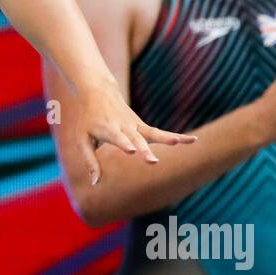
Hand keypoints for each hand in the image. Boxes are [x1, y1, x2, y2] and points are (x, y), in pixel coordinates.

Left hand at [76, 80, 195, 183]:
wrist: (98, 91)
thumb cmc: (88, 120)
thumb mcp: (83, 139)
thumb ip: (90, 161)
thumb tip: (96, 183)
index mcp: (107, 129)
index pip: (118, 138)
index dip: (125, 144)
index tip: (132, 151)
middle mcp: (124, 127)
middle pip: (137, 139)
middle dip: (145, 150)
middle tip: (153, 161)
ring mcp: (135, 125)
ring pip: (153, 133)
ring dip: (167, 139)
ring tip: (181, 143)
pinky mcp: (142, 126)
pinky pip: (161, 133)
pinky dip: (176, 136)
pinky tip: (193, 141)